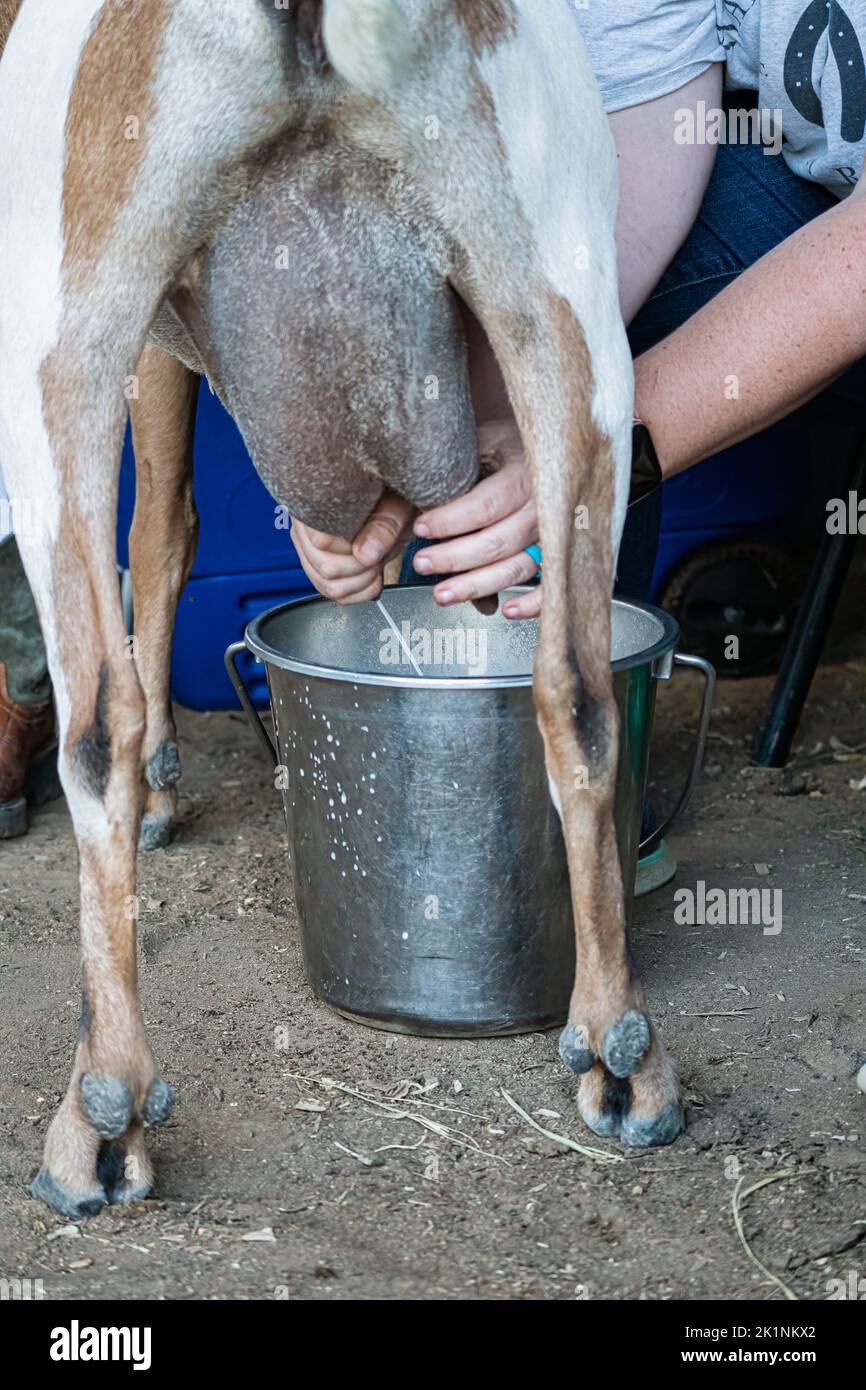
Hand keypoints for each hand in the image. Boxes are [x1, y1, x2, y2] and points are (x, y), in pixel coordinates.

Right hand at [292, 490, 414, 603]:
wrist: (390, 505)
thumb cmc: (390, 498)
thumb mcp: (396, 506)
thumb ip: (383, 526)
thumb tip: (365, 555)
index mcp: (315, 505)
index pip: (321, 542)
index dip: (354, 549)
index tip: (374, 544)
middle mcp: (304, 529)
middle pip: (325, 567)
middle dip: (361, 567)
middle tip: (379, 553)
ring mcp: (309, 551)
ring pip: (328, 585)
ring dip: (362, 581)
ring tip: (376, 562)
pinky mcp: (320, 570)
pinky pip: (334, 594)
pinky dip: (360, 592)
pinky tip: (372, 576)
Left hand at [411, 419, 541, 619]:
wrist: (547, 450)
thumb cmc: (507, 446)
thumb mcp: (480, 440)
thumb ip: (453, 466)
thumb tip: (409, 485)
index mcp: (524, 474)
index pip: (485, 506)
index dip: (450, 521)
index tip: (421, 527)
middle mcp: (544, 506)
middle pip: (499, 542)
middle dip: (454, 558)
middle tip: (421, 563)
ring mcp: (555, 534)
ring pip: (518, 568)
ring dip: (478, 585)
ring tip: (442, 594)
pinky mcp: (561, 555)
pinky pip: (551, 586)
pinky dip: (533, 604)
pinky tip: (506, 611)